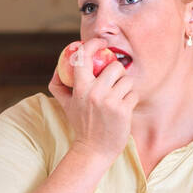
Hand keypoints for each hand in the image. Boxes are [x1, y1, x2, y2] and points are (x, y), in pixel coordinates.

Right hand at [48, 36, 136, 164]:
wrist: (94, 150)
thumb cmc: (81, 124)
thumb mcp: (66, 105)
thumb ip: (59, 86)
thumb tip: (58, 66)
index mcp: (80, 88)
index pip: (84, 57)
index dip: (93, 44)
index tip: (100, 42)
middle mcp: (94, 93)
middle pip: (114, 66)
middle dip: (117, 72)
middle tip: (114, 82)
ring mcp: (110, 101)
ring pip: (127, 79)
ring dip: (125, 86)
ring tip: (118, 97)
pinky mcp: (123, 110)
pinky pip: (134, 93)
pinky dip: (131, 99)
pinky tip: (123, 109)